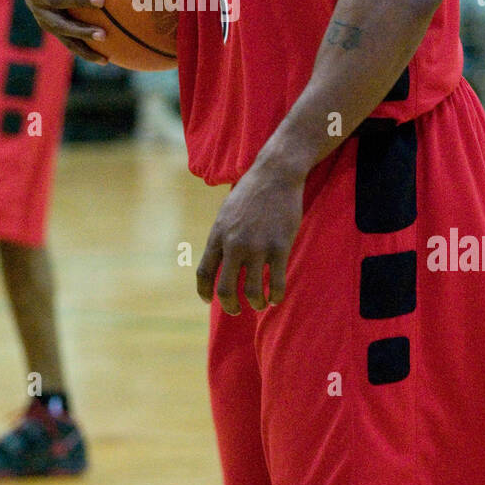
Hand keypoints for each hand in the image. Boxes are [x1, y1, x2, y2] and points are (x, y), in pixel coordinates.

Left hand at [195, 159, 304, 313]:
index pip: (204, 273)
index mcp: (218, 235)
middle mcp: (234, 244)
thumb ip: (222, 237)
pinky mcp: (279, 247)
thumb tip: (219, 261)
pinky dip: (275, 296)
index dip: (204, 291)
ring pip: (252, 291)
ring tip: (260, 304)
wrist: (275, 175)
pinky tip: (275, 297)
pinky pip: (275, 283)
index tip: (208, 300)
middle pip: (225, 289)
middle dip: (229, 305)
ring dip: (255, 303)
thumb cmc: (251, 193)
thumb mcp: (226, 213)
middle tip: (236, 310)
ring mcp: (257, 247)